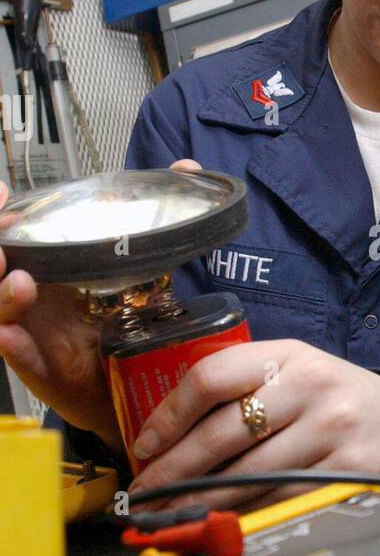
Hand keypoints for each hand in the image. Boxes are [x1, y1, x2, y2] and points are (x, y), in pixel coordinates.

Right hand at [0, 159, 203, 455]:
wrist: (130, 387)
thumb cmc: (125, 325)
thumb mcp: (143, 267)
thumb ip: (160, 216)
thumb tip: (185, 168)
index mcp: (50, 270)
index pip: (13, 236)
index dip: (2, 217)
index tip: (2, 192)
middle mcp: (34, 299)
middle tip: (2, 243)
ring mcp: (34, 334)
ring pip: (0, 313)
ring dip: (2, 295)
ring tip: (18, 282)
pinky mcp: (43, 371)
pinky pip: (20, 357)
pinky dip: (13, 345)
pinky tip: (9, 334)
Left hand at [127, 338, 379, 511]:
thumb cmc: (341, 403)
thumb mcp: (299, 375)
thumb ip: (245, 389)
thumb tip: (167, 438)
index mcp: (289, 356)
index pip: (211, 377)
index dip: (169, 415)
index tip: (145, 446)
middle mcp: (312, 387)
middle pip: (223, 433)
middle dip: (175, 470)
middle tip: (146, 494)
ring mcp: (334, 429)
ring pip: (248, 475)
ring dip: (203, 501)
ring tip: (173, 514)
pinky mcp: (351, 470)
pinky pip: (282, 499)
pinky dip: (247, 516)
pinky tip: (225, 523)